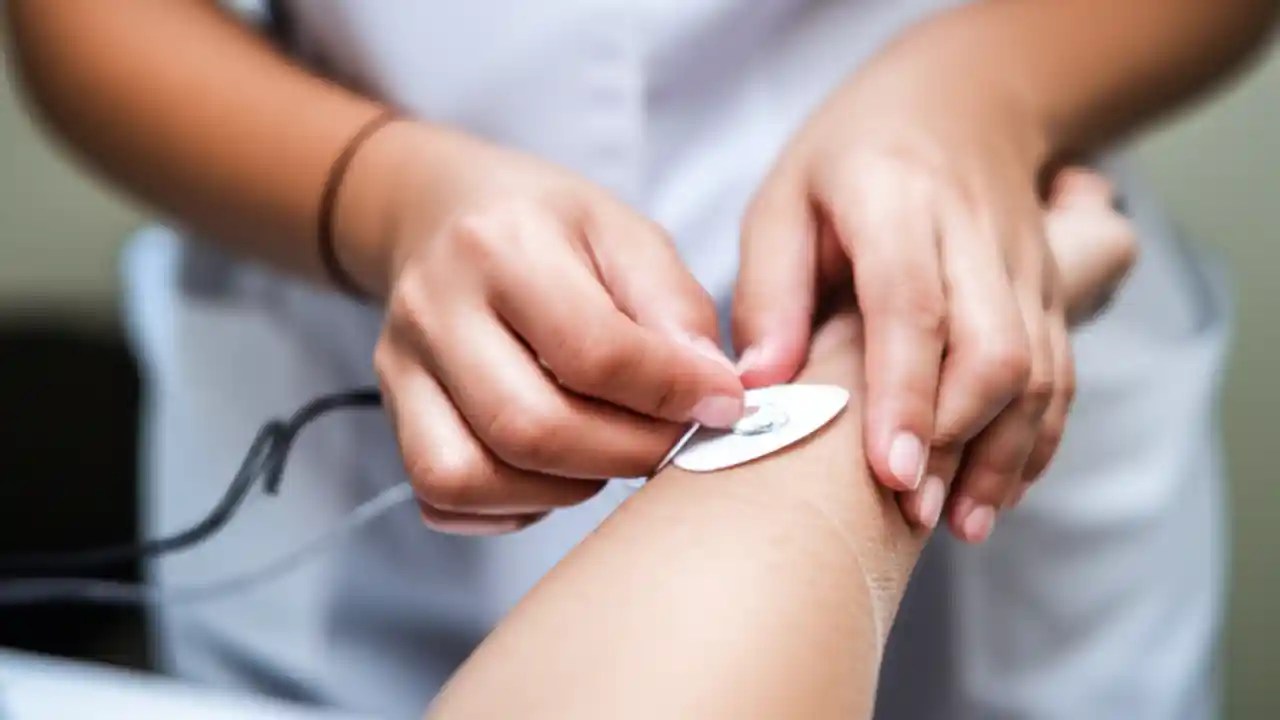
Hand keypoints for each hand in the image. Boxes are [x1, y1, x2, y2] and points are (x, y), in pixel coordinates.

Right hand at [359, 126, 742, 533]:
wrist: (439, 209)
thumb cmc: (545, 224)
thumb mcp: (624, 231)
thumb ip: (675, 307)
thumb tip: (715, 395)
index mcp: (500, 245)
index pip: (595, 352)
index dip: (673, 395)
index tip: (724, 405)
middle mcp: (435, 309)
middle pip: (530, 429)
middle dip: (626, 454)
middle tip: (673, 441)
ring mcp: (400, 366)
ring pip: (472, 477)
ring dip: (566, 489)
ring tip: (610, 452)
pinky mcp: (391, 411)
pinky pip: (442, 497)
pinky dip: (510, 506)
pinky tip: (551, 470)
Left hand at [734, 33, 1079, 542]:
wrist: (961, 98)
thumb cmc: (849, 157)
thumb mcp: (784, 199)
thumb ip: (771, 289)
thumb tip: (762, 386)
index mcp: (898, 200)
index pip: (912, 305)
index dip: (905, 394)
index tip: (889, 472)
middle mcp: (974, 233)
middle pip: (994, 347)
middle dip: (960, 439)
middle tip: (909, 508)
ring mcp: (1023, 265)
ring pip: (1039, 370)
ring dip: (1004, 457)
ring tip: (957, 524)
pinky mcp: (1047, 293)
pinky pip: (1060, 375)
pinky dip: (1035, 441)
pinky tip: (995, 493)